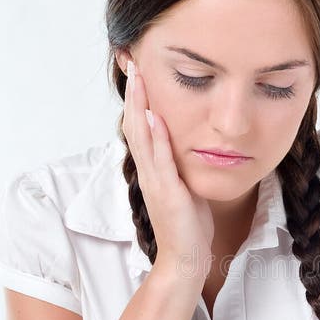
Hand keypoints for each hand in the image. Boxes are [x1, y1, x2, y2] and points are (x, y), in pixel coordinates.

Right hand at [123, 59, 214, 274]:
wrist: (186, 260)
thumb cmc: (189, 226)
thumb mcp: (185, 186)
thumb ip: (180, 163)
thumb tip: (187, 141)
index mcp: (154, 168)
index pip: (142, 124)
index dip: (138, 96)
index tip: (138, 67)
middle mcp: (149, 171)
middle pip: (135, 123)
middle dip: (134, 91)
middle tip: (130, 59)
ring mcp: (156, 182)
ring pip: (143, 137)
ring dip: (140, 105)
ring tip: (138, 77)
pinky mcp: (168, 194)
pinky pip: (161, 161)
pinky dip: (157, 138)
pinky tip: (155, 117)